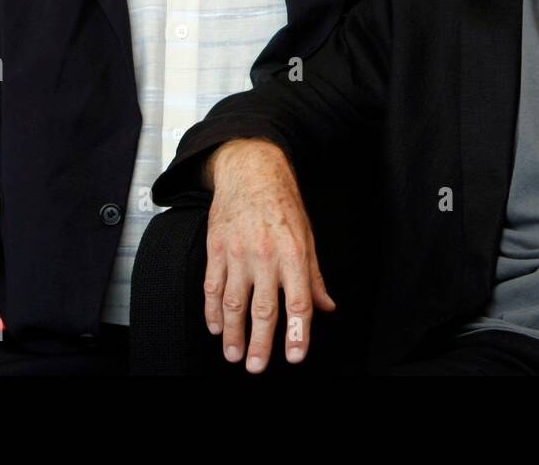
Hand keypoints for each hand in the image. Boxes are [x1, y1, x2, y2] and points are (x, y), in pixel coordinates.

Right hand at [202, 138, 335, 371]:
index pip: (298, 300)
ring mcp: (238, 253)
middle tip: (256, 367)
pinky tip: (215, 327)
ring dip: (232, 333)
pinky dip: (211, 311)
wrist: (251, 171)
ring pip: (233, 302)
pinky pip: (212, 286)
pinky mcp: (216, 249)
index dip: (298, 331)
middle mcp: (266, 255)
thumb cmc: (283, 204)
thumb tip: (327, 306)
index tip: (295, 355)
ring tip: (234, 354)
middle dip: (260, 343)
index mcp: (294, 253)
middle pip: (263, 308)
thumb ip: (314, 276)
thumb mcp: (308, 237)